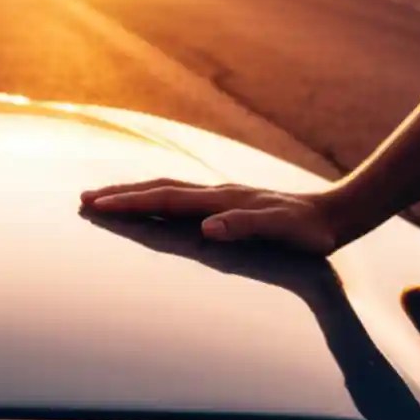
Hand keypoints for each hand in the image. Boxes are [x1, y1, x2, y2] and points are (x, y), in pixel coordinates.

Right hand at [80, 179, 344, 253]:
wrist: (335, 215)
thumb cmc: (309, 230)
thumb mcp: (283, 231)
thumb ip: (246, 226)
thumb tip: (207, 227)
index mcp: (221, 200)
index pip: (165, 199)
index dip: (130, 202)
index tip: (97, 204)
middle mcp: (216, 193)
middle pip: (158, 188)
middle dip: (120, 193)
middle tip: (84, 200)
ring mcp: (220, 196)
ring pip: (167, 189)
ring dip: (135, 192)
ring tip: (106, 197)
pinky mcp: (227, 203)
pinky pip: (181, 198)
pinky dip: (156, 198)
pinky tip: (152, 204)